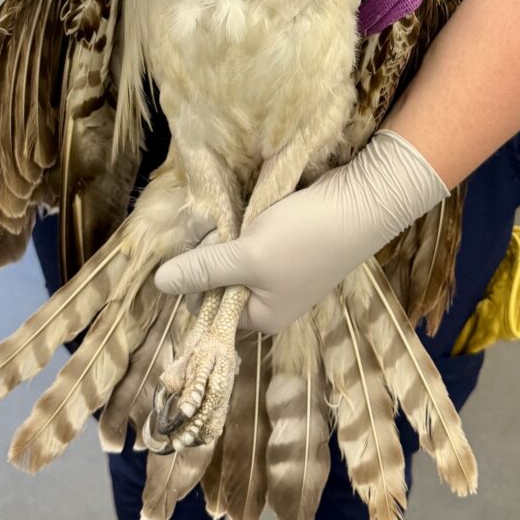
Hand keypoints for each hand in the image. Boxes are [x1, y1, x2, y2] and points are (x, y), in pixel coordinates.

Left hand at [154, 130, 448, 333]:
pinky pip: (251, 238)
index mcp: (262, 317)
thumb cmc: (305, 238)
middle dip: (213, 252)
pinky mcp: (288, 244)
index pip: (207, 306)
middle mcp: (270, 300)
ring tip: (237, 216)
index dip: (196, 278)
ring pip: (233, 255)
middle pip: (219, 279)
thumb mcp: (248, 256)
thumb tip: (158, 284)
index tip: (203, 250)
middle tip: (222, 228)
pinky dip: (246, 223)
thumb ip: (203, 270)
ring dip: (229, 233)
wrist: (361, 202)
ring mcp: (280, 271)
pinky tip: (250, 209)